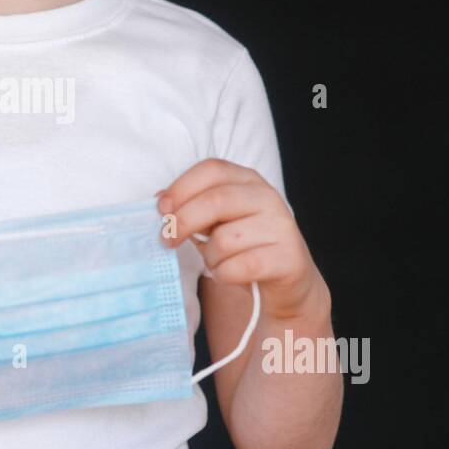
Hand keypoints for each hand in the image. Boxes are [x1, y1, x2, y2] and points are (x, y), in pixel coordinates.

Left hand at [155, 159, 325, 320]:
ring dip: (209, 257)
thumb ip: (193, 206)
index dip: (181, 187)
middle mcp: (267, 197)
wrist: (286, 279)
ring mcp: (280, 226)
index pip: (212, 170)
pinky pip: (238, 267)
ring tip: (216, 261)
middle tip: (166, 240)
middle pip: (215, 200)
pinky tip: (228, 274)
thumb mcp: (217, 220)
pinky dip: (223, 274)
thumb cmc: (243, 246)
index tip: (161, 209)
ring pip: (225, 240)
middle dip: (182, 222)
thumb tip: (160, 201)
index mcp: (247, 180)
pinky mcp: (287, 258)